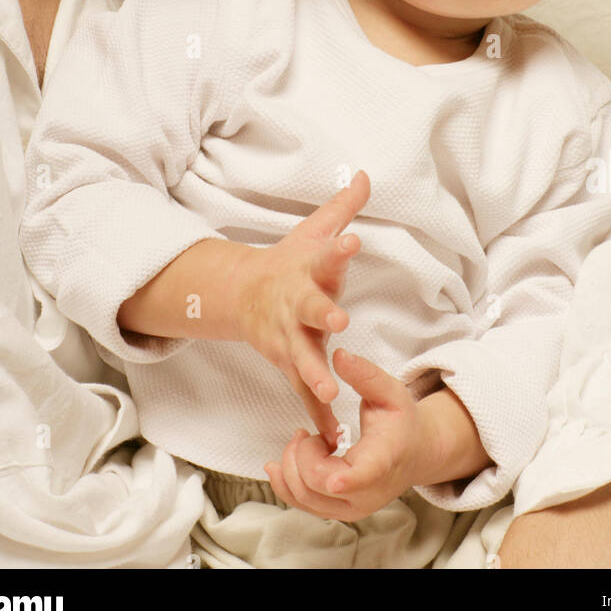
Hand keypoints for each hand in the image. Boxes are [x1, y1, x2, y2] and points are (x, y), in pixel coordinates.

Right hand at [234, 172, 369, 445]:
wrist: (244, 295)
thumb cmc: (290, 263)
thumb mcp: (314, 232)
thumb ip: (343, 207)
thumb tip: (367, 174)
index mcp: (306, 270)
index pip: (326, 255)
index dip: (338, 249)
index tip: (354, 242)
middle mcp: (295, 304)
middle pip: (310, 308)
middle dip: (323, 313)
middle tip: (339, 319)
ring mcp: (288, 336)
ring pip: (301, 357)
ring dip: (314, 374)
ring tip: (329, 391)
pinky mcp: (287, 362)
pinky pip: (303, 391)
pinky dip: (315, 414)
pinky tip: (330, 436)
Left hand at [263, 348, 426, 520]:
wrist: (413, 453)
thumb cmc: (401, 421)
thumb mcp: (390, 391)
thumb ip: (364, 374)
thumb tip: (339, 354)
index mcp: (383, 460)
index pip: (363, 476)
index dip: (346, 480)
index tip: (334, 480)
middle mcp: (368, 493)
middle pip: (318, 482)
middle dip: (300, 452)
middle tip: (304, 431)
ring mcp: (353, 508)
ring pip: (305, 498)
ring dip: (291, 466)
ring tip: (302, 440)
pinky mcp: (339, 512)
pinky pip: (303, 505)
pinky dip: (286, 484)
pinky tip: (282, 463)